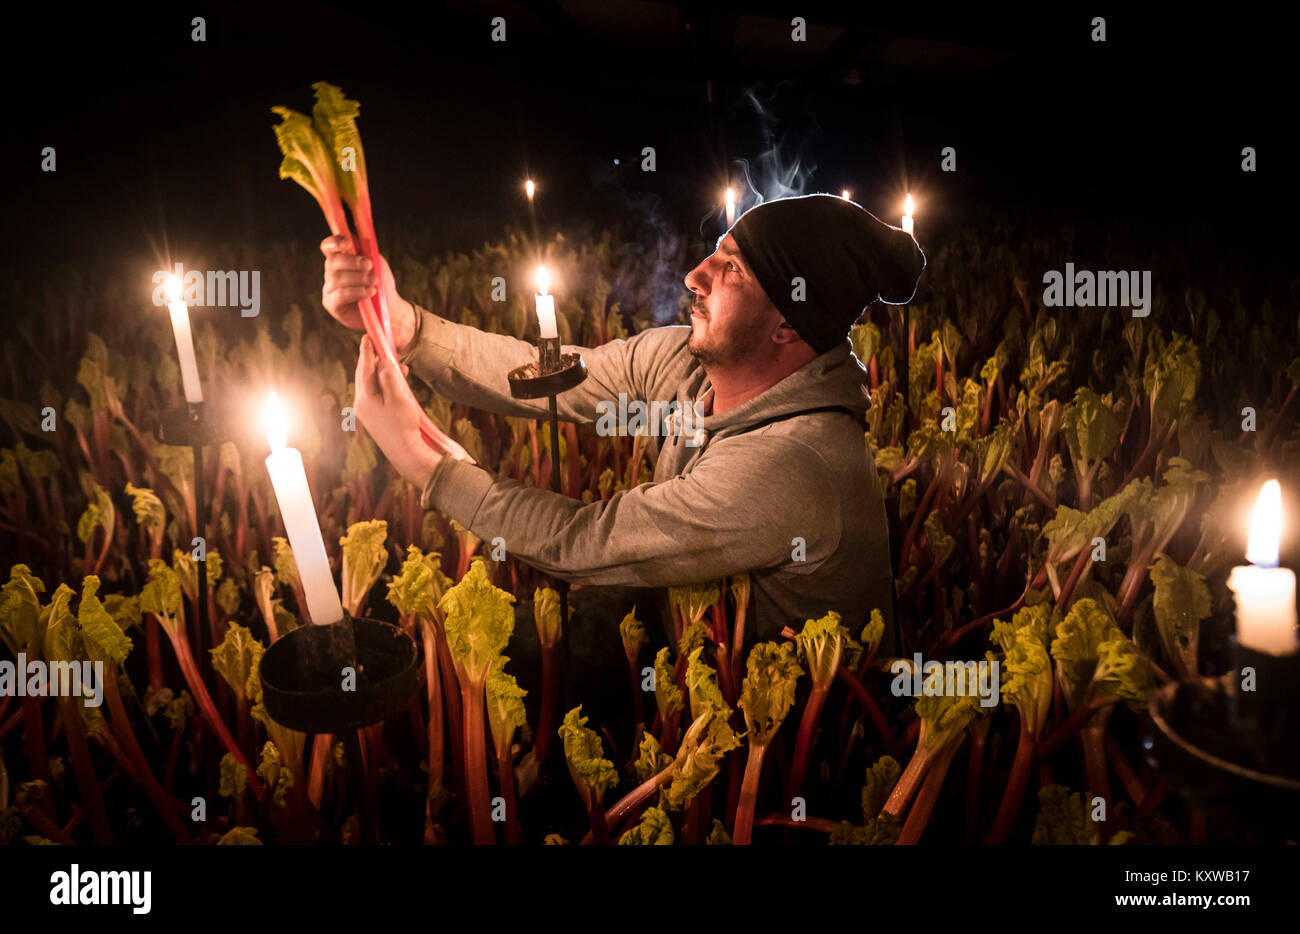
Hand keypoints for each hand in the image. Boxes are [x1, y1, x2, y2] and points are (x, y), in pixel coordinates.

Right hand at [321, 234, 417, 354]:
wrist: (390, 308)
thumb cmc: (382, 283)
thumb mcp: (376, 262)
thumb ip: (364, 249)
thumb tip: (352, 239)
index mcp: (340, 258)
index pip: (328, 247)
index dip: (334, 242)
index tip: (348, 243)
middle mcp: (331, 272)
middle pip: (332, 261)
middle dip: (353, 262)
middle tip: (370, 266)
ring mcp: (329, 288)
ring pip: (338, 278)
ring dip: (359, 278)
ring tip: (374, 282)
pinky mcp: (331, 304)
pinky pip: (340, 294)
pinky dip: (358, 291)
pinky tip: (370, 292)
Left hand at [354, 334, 441, 488]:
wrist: (406, 454)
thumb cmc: (404, 425)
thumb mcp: (399, 397)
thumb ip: (389, 376)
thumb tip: (383, 363)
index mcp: (364, 397)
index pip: (364, 367)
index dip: (367, 351)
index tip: (368, 336)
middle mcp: (361, 404)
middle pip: (365, 375)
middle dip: (375, 361)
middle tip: (382, 346)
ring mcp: (366, 412)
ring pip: (371, 385)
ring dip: (383, 374)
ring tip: (399, 367)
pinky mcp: (374, 418)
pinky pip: (376, 395)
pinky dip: (385, 385)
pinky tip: (396, 385)